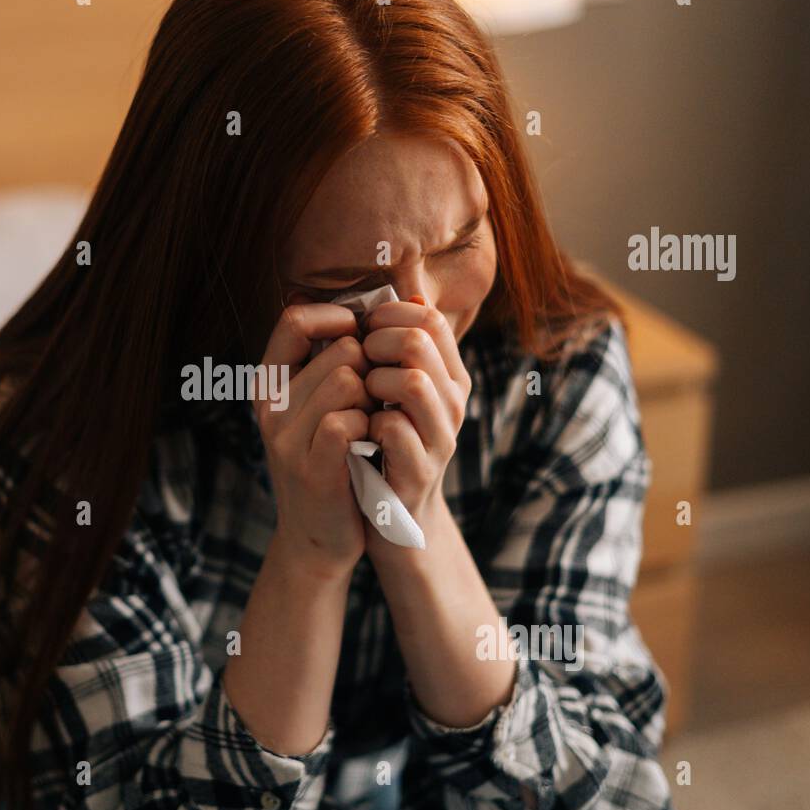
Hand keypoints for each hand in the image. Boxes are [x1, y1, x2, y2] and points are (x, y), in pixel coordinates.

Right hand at [255, 303, 376, 572]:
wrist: (317, 538)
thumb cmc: (330, 462)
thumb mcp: (313, 409)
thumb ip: (324, 363)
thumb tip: (353, 308)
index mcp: (268, 385)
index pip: (294, 320)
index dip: (337, 318)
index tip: (362, 337)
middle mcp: (269, 407)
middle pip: (338, 349)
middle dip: (369, 368)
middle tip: (371, 400)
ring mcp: (285, 437)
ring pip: (347, 379)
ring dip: (372, 399)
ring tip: (368, 424)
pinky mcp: (310, 467)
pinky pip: (349, 420)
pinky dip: (370, 429)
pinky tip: (368, 447)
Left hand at [359, 299, 470, 540]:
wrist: (392, 518)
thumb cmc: (385, 445)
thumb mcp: (398, 393)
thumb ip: (402, 349)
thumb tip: (406, 291)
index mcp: (450, 377)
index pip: (429, 317)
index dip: (388, 315)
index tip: (362, 332)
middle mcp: (454, 404)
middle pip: (420, 341)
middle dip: (376, 343)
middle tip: (356, 361)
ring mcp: (440, 439)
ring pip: (411, 382)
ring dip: (372, 380)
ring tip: (358, 394)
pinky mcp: (418, 471)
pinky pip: (390, 429)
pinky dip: (365, 422)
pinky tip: (355, 428)